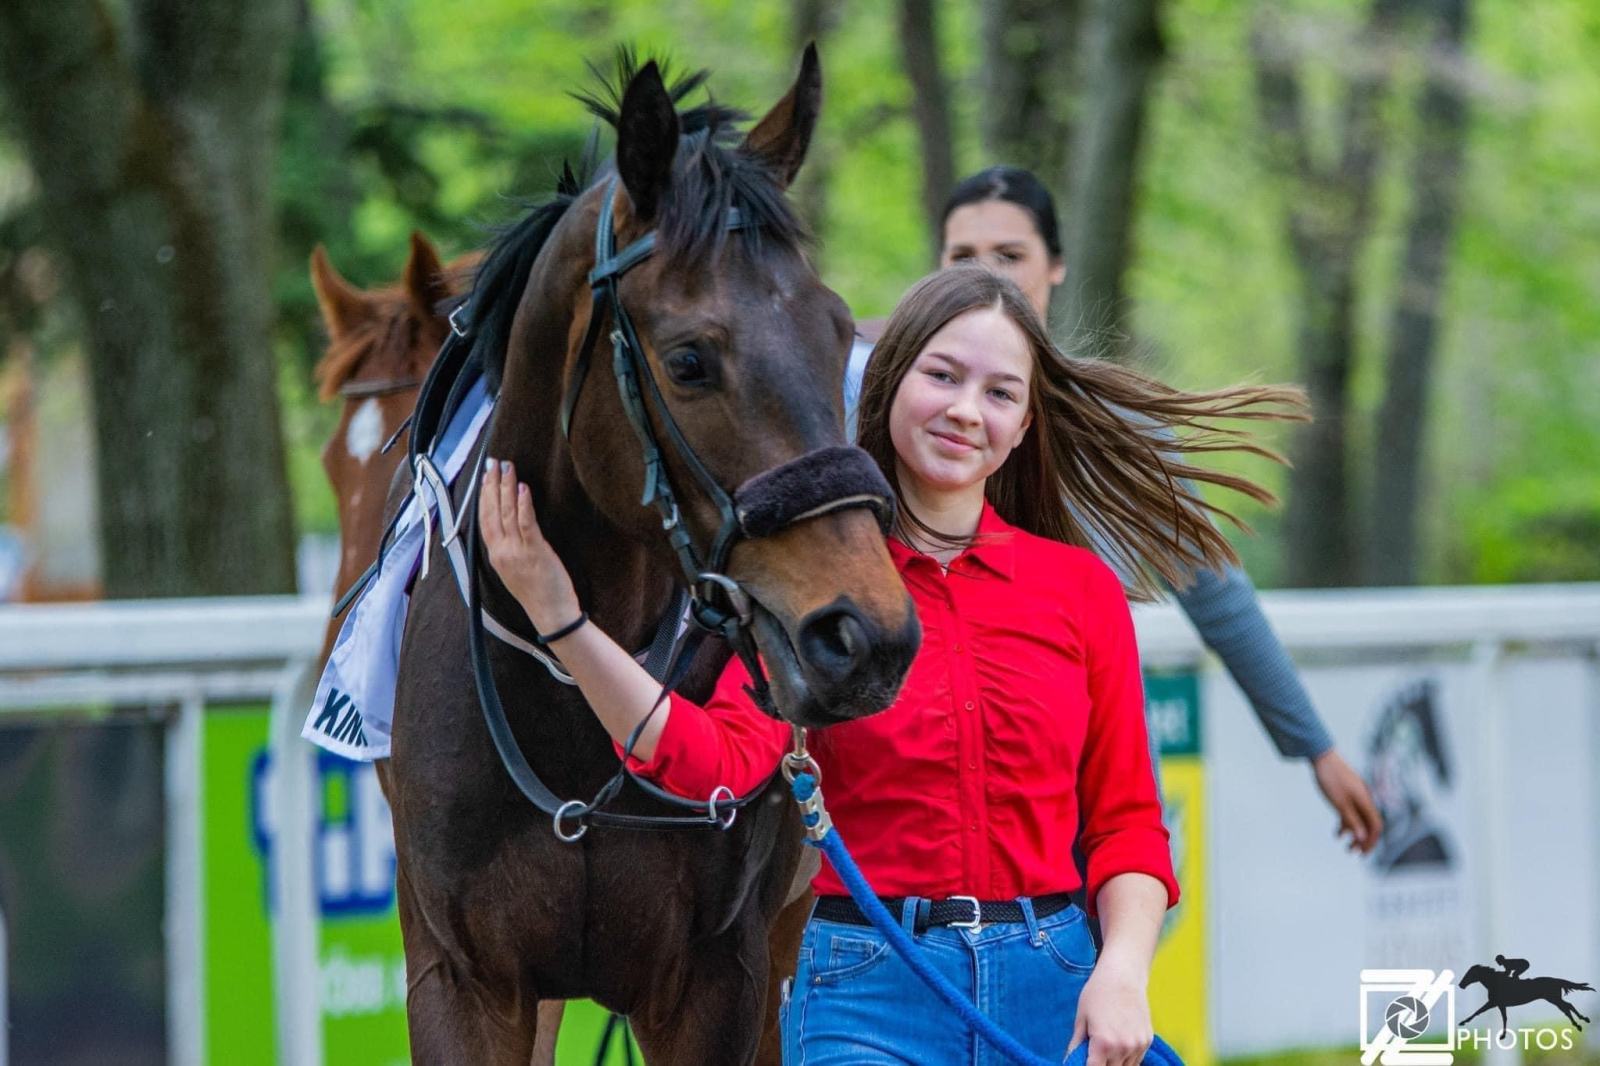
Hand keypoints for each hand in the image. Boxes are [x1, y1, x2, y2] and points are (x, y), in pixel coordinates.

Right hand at [478, 458, 581, 634]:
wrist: (551, 614)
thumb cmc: (536, 593)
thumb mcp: (513, 570)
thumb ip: (508, 549)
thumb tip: (508, 526)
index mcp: (495, 555)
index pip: (484, 520)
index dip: (483, 496)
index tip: (484, 476)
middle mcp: (502, 551)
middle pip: (492, 512)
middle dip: (492, 485)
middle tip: (493, 462)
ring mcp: (517, 552)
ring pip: (507, 514)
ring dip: (507, 488)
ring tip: (507, 468)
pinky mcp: (535, 552)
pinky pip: (527, 524)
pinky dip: (523, 505)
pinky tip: (523, 488)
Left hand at [1066, 958, 1151, 1065]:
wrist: (1123, 974)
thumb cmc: (1098, 993)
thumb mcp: (1081, 1018)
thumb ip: (1075, 1045)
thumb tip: (1069, 1061)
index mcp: (1103, 1044)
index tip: (1085, 1061)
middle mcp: (1123, 1048)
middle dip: (1101, 1064)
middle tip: (1094, 1053)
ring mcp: (1138, 1045)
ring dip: (1115, 1064)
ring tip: (1107, 1048)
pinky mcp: (1147, 1040)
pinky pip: (1136, 1059)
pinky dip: (1127, 1058)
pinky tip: (1119, 1044)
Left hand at [1312, 748, 1382, 854]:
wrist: (1321, 756)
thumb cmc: (1330, 778)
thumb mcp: (1339, 802)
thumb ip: (1351, 820)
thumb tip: (1362, 837)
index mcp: (1366, 800)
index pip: (1376, 825)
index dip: (1371, 841)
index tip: (1362, 853)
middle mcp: (1364, 799)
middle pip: (1369, 824)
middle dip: (1363, 840)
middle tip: (1354, 853)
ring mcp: (1356, 796)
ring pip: (1359, 819)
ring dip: (1354, 833)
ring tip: (1345, 845)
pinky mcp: (1347, 793)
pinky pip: (1351, 812)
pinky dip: (1346, 823)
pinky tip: (1338, 833)